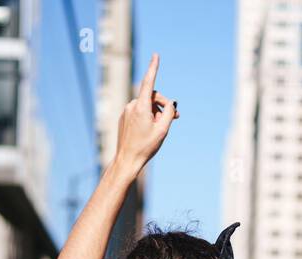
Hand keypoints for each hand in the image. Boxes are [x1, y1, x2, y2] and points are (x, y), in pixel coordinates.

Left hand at [113, 53, 177, 175]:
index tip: (156, 56)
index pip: (149, 82)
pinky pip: (139, 112)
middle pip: (152, 97)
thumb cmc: (145, 146)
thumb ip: (169, 114)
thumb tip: (172, 104)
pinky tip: (150, 130)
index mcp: (141, 107)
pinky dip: (148, 116)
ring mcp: (127, 111)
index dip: (153, 68)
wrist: (127, 160)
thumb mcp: (163, 130)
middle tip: (176, 117)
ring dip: (156, 113)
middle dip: (164, 105)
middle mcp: (132, 106)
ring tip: (162, 127)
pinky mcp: (124, 118)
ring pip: (146, 105)